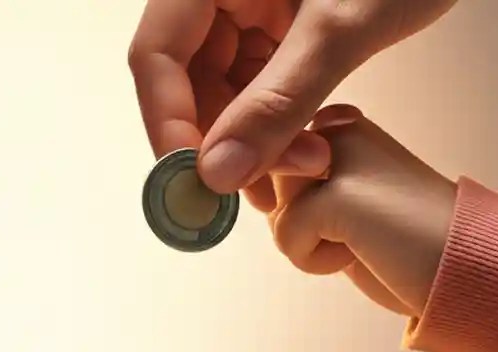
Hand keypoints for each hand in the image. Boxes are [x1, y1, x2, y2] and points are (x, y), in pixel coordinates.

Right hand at [128, 0, 457, 209]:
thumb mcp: (341, 29)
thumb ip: (278, 103)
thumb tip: (218, 173)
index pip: (156, 55)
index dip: (167, 122)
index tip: (195, 180)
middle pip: (185, 78)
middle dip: (223, 139)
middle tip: (260, 187)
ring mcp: (247, 5)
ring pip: (222, 88)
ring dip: (253, 139)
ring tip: (303, 168)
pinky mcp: (278, 22)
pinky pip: (256, 82)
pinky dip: (276, 120)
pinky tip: (306, 148)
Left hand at [268, 105, 456, 315]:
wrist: (470, 267)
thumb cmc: (406, 242)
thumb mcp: (339, 204)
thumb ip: (294, 187)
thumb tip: (239, 188)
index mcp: (341, 124)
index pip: (268, 172)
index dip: (299, 210)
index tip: (354, 217)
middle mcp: (338, 127)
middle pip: (264, 192)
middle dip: (301, 224)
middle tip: (360, 229)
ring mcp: (337, 155)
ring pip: (273, 215)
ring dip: (310, 244)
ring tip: (365, 237)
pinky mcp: (336, 192)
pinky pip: (287, 241)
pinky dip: (318, 262)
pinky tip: (365, 250)